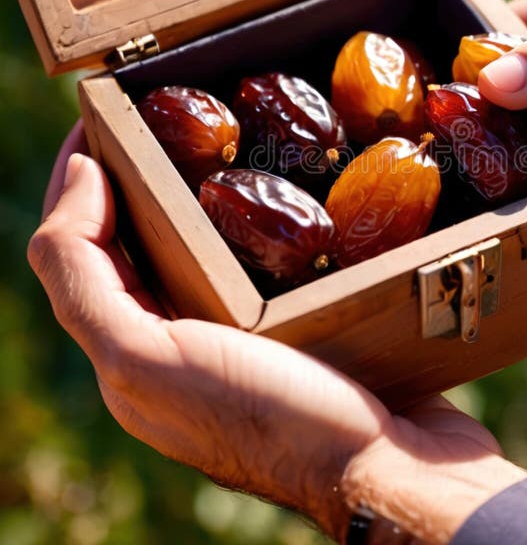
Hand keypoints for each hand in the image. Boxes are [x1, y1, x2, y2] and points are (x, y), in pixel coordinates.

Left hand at [28, 124, 526, 542]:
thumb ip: (85, 279)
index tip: (100, 116)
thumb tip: (82, 181)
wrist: (392, 468)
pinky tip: (290, 192)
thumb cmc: (276, 416)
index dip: (77, 180)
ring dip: (206, 193)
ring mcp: (246, 343)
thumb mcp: (150, 358)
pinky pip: (267, 264)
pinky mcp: (304, 334)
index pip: (77, 250)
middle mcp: (183, 349)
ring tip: (230, 140)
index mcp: (134, 356)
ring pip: (207, 248)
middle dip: (141, 178)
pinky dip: (263, 223)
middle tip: (171, 116)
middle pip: (141, 243)